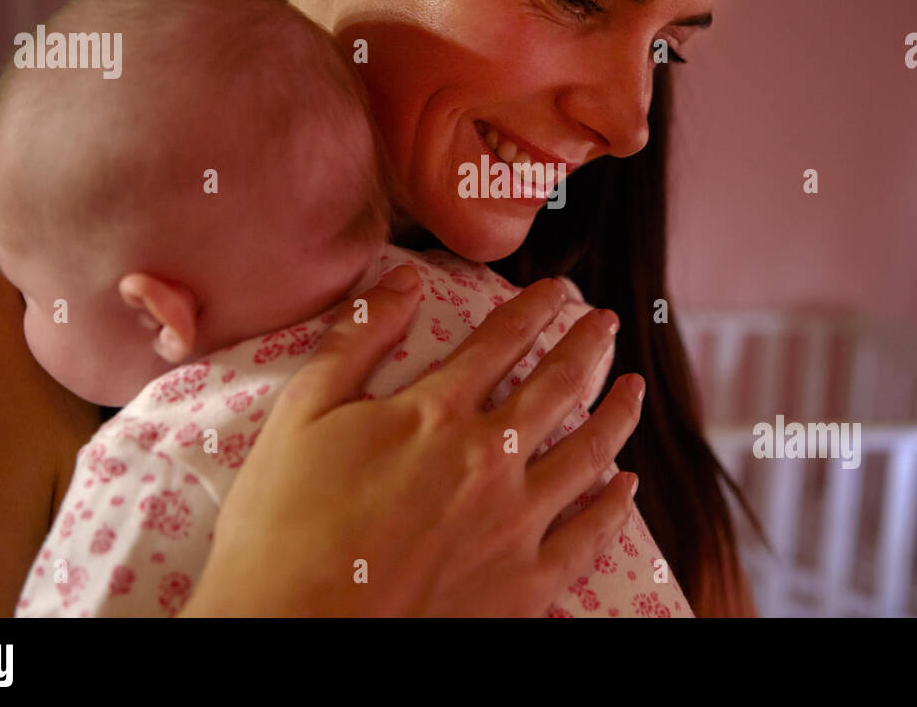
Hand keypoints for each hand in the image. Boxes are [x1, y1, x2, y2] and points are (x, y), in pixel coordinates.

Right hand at [181, 265, 643, 616]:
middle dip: (587, 346)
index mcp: (436, 413)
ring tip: (633, 389)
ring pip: (589, 453)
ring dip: (617, 414)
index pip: (500, 342)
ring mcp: (515, 522)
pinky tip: (627, 487)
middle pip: (558, 386)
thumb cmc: (283, 527)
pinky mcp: (525, 582)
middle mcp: (489, 458)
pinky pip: (589, 536)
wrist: (295, 633)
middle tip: (605, 324)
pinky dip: (615, 506)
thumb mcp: (302, 414)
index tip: (556, 292)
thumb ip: (356, 340)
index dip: (533, 309)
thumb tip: (400, 282)